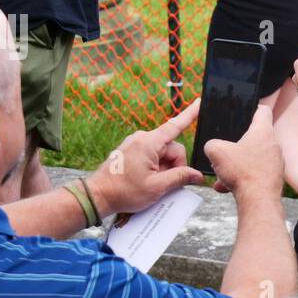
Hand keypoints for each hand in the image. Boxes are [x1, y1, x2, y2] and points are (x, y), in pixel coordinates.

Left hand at [85, 99, 205, 216]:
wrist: (98, 196)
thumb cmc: (124, 191)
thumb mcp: (157, 187)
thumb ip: (180, 178)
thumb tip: (197, 175)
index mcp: (148, 143)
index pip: (175, 126)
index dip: (190, 114)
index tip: (200, 102)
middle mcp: (142, 138)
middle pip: (172, 148)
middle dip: (174, 166)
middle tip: (164, 183)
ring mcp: (136, 143)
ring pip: (163, 153)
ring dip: (164, 168)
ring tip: (152, 183)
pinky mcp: (133, 150)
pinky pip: (153, 155)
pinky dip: (156, 167)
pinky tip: (148, 180)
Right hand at [204, 106, 283, 199]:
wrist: (258, 201)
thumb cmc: (242, 173)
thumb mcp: (216, 152)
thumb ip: (211, 144)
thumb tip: (212, 147)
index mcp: (263, 131)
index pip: (263, 110)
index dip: (252, 108)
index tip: (243, 112)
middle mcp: (273, 145)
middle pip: (254, 136)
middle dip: (237, 144)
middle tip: (225, 149)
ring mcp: (275, 162)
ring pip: (251, 158)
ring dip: (236, 165)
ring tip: (222, 174)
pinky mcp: (273, 178)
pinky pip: (253, 174)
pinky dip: (240, 178)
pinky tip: (225, 187)